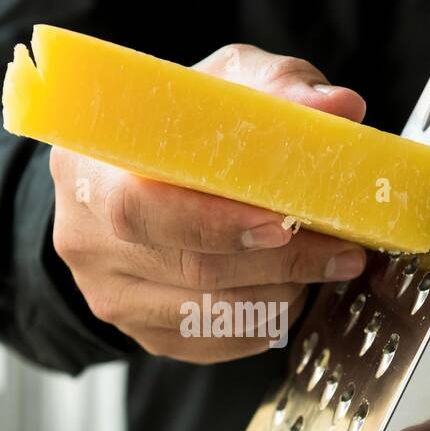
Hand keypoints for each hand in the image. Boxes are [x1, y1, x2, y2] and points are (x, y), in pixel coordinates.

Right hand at [49, 44, 368, 363]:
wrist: (132, 180)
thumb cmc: (180, 130)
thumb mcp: (222, 88)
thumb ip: (278, 90)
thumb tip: (341, 108)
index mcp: (90, 164)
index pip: (141, 207)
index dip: (215, 222)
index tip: (283, 221)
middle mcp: (87, 236)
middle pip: (191, 267)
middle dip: (280, 262)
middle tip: (342, 250)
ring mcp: (110, 293)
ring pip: (212, 313)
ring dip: (283, 292)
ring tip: (322, 262)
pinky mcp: (142, 332)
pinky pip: (215, 342)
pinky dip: (265, 319)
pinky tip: (288, 288)